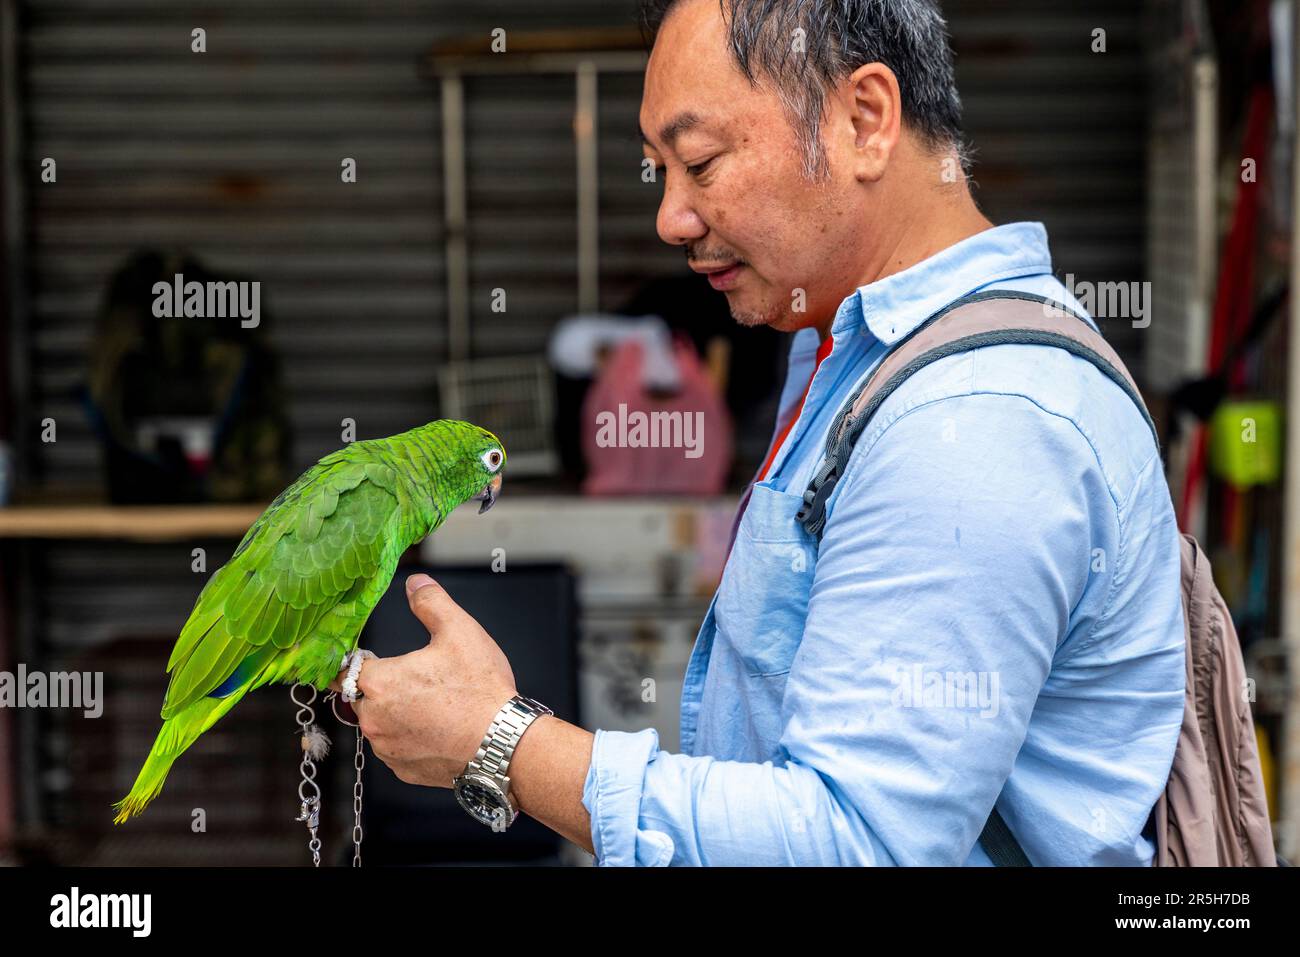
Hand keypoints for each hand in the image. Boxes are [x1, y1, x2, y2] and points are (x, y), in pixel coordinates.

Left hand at [331, 574, 517, 787]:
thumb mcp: (459, 632)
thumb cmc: (480, 689)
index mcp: (379, 682)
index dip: (355, 659)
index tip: (367, 657)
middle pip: (361, 697)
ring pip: (379, 724)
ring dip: (395, 714)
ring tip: (432, 705)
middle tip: (415, 679)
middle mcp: (373, 720)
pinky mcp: (403, 770)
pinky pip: (396, 749)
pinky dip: (410, 738)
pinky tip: (437, 729)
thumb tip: (415, 583)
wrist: (503, 744)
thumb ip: (431, 603)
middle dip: (381, 687)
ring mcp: (387, 749)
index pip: (343, 668)